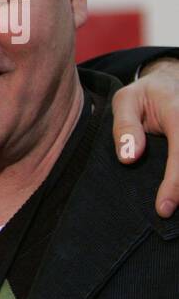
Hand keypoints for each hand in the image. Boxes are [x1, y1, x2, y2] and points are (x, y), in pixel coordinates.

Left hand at [110, 57, 178, 216]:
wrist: (169, 83)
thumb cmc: (145, 95)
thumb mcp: (125, 100)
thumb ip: (125, 126)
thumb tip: (129, 158)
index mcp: (178, 114)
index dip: (175, 184)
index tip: (163, 208)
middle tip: (166, 215)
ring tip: (171, 211)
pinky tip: (175, 197)